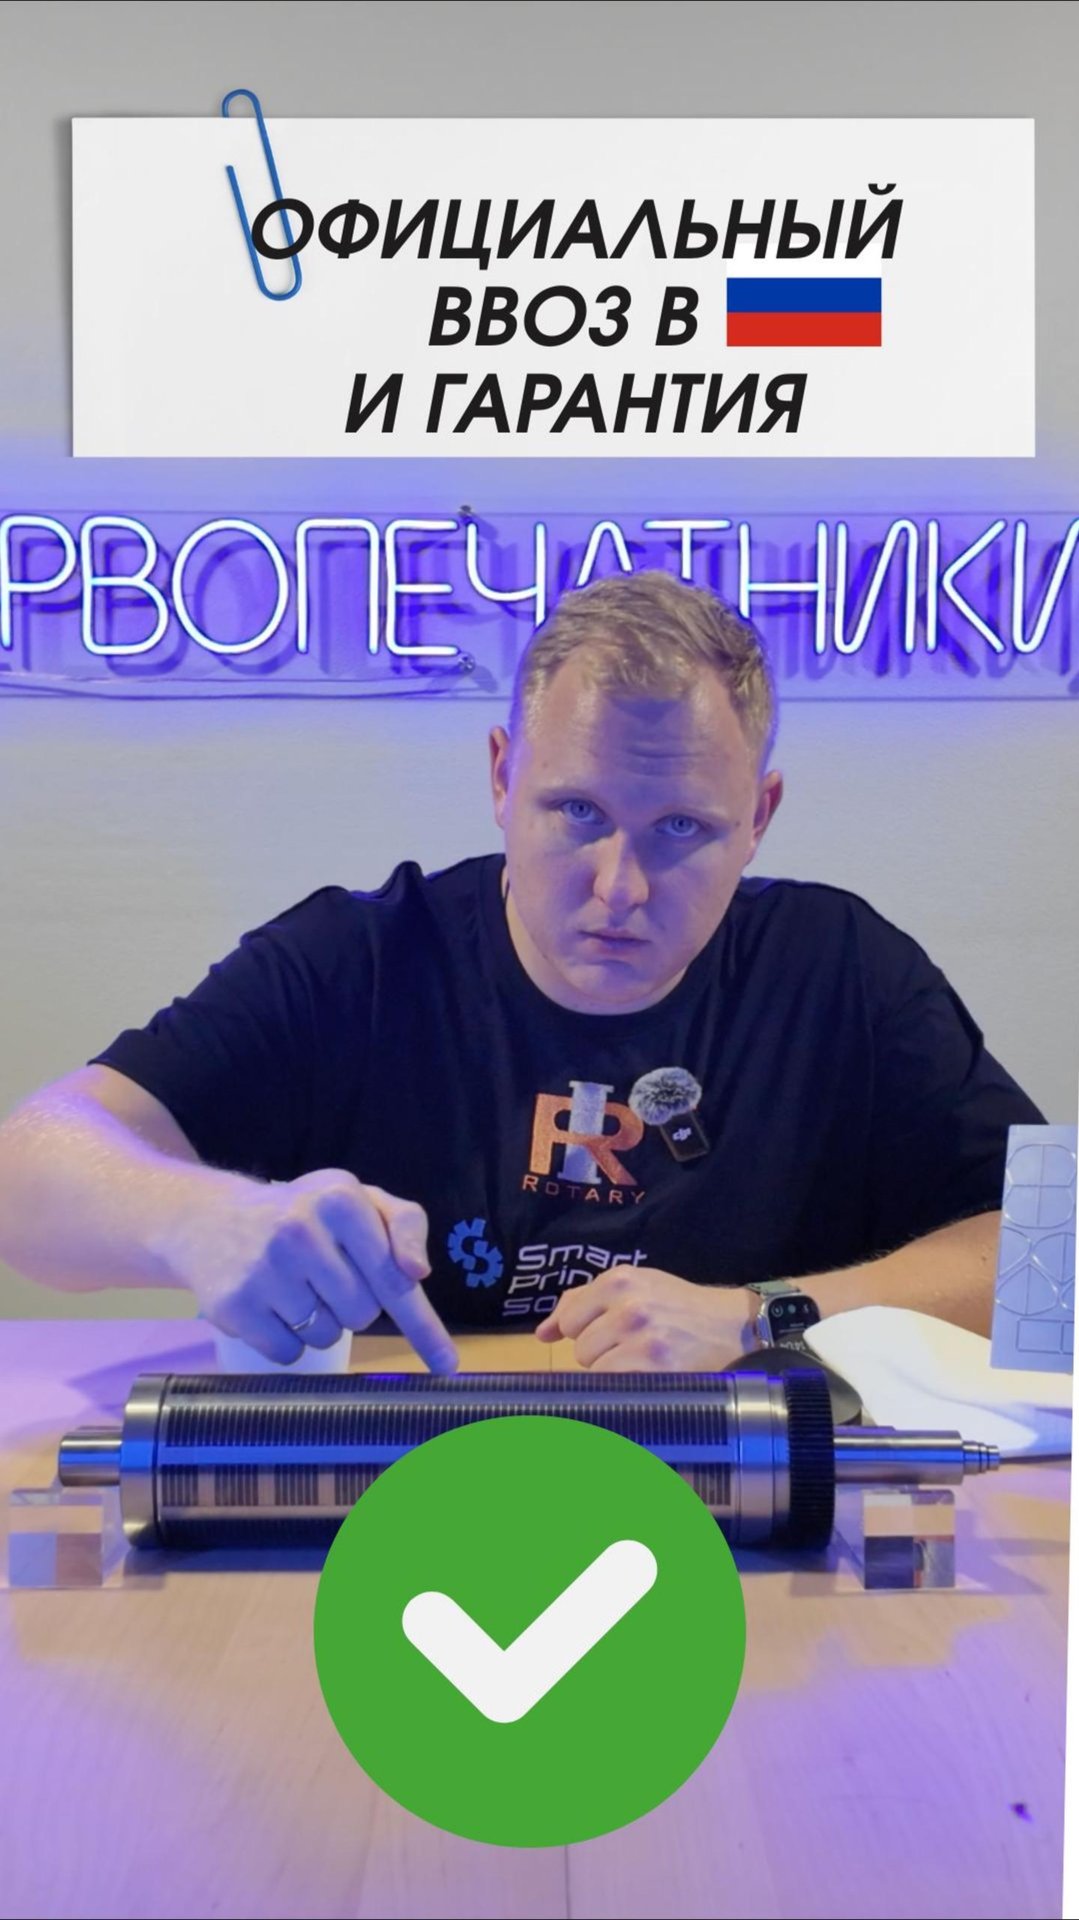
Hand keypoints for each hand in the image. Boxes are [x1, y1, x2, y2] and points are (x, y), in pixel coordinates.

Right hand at [152, 1166, 458, 1371]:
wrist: (212, 1220)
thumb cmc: (304, 1214)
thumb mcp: (358, 1201)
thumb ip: (404, 1224)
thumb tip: (418, 1273)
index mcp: (340, 1199)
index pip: (393, 1277)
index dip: (423, 1326)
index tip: (446, 1365)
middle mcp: (301, 1229)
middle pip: (363, 1314)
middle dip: (352, 1305)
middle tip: (325, 1277)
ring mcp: (265, 1268)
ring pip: (327, 1335)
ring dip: (319, 1322)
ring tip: (295, 1287)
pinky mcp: (235, 1304)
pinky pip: (288, 1352)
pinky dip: (287, 1340)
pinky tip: (271, 1305)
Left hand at [533, 1265, 755, 1370]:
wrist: (734, 1328)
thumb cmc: (680, 1308)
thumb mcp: (637, 1288)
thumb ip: (585, 1302)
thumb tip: (543, 1332)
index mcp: (620, 1279)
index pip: (569, 1317)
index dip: (584, 1332)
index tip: (608, 1334)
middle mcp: (628, 1303)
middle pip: (580, 1346)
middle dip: (600, 1351)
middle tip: (635, 1346)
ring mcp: (640, 1335)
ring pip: (594, 1367)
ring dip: (614, 1370)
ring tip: (644, 1359)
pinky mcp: (653, 1365)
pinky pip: (613, 1383)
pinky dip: (625, 1384)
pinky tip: (649, 1374)